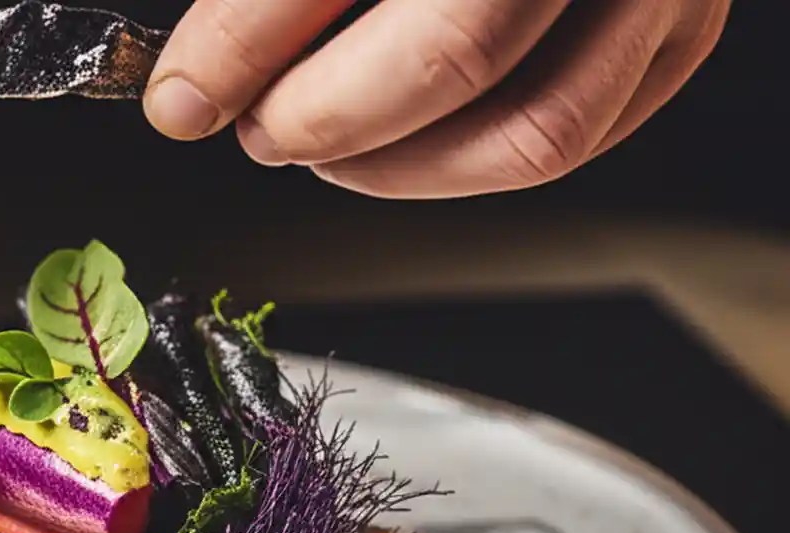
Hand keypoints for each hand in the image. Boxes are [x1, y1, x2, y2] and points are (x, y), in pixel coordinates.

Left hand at [143, 0, 729, 197]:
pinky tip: (412, 140)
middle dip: (326, 119)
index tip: (183, 98)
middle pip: (452, 55)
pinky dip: (472, 160)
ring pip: (530, 134)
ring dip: (401, 169)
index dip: (240, 48)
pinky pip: (580, 137)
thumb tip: (194, 84)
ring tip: (331, 148)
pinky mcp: (682, 29)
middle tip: (260, 129)